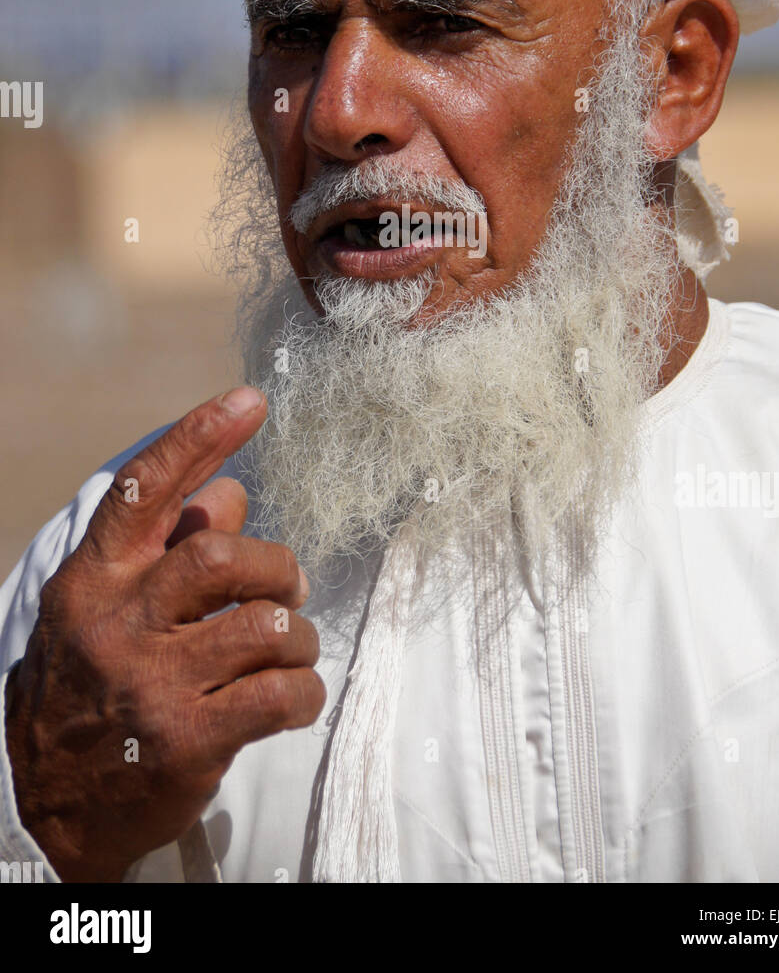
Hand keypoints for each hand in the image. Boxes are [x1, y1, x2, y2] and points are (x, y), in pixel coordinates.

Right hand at [4, 387, 324, 881]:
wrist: (46, 805)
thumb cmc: (90, 686)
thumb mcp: (105, 609)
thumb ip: (165, 548)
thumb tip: (231, 491)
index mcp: (93, 581)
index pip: (143, 490)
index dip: (199, 437)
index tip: (250, 400)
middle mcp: (118, 623)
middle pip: (220, 556)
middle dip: (276, 566)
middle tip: (287, 589)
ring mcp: (151, 684)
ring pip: (264, 626)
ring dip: (298, 636)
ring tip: (291, 650)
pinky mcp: (188, 741)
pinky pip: (280, 695)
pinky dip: (306, 692)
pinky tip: (294, 697)